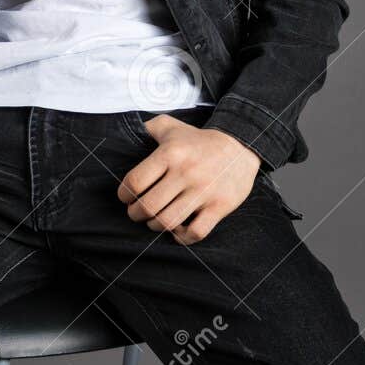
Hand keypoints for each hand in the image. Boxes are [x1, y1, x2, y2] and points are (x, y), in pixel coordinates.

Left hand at [118, 119, 260, 244]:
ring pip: (168, 222)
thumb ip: (149, 127)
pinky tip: (178, 230)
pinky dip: (183, 237)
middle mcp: (185, 173)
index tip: (125, 197)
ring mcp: (203, 191)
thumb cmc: (200, 140)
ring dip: (155, 226)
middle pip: (148, 206)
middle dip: (136, 214)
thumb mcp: (172, 126)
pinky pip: (196, 233)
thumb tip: (129, 132)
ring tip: (153, 221)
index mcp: (170, 153)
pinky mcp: (219, 207)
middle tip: (136, 212)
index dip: (124, 194)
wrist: (240, 146)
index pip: (135, 182)